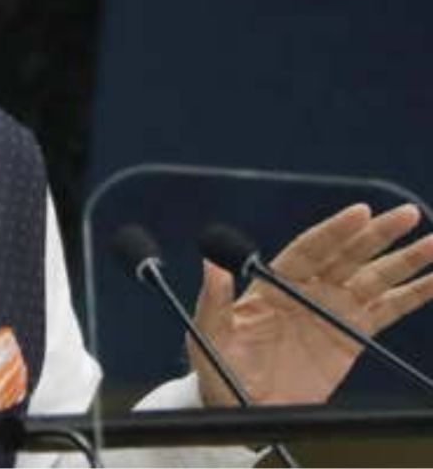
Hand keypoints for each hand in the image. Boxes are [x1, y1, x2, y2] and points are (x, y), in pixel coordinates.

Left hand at [191, 203, 432, 405]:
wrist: (243, 408)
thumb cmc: (219, 368)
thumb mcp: (209, 334)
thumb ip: (214, 301)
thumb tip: (211, 266)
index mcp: (274, 283)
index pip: (309, 249)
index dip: (335, 231)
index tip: (361, 212)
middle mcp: (307, 290)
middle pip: (348, 255)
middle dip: (378, 235)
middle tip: (408, 215)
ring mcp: (332, 310)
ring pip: (374, 278)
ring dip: (405, 260)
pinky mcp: (352, 336)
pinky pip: (387, 310)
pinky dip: (414, 294)